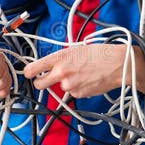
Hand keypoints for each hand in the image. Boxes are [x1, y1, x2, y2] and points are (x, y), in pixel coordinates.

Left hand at [23, 43, 144, 98]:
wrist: (117, 65)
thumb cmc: (99, 54)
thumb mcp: (75, 49)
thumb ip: (60, 59)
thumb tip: (49, 66)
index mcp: (59, 58)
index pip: (33, 68)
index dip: (28, 72)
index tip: (27, 73)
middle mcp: (61, 73)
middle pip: (39, 84)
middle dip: (41, 83)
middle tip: (47, 79)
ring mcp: (69, 86)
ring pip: (59, 88)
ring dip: (66, 84)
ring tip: (80, 74)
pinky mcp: (78, 95)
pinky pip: (72, 93)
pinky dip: (77, 88)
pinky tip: (87, 80)